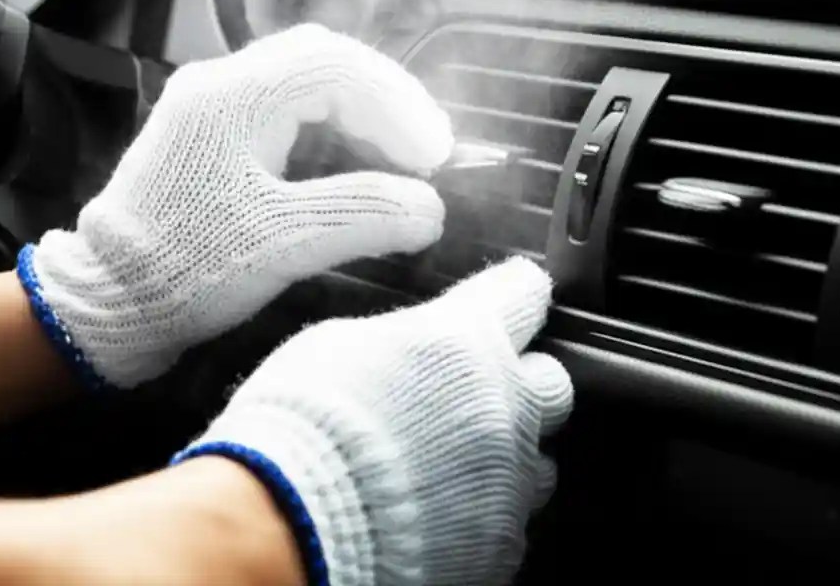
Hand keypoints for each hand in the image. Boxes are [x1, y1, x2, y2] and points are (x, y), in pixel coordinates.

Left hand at [20, 25, 453, 388]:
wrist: (105, 301)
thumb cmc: (187, 269)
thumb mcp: (284, 243)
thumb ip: (364, 214)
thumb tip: (431, 207)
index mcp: (233, 96)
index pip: (337, 68)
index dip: (399, 107)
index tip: (436, 158)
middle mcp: (219, 85)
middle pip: (323, 60)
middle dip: (385, 100)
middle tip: (428, 149)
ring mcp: (210, 107)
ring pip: (304, 80)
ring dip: (360, 110)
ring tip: (403, 154)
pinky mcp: (209, 137)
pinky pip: (284, 108)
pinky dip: (330, 127)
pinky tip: (355, 161)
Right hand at [175, 257, 573, 585]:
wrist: (287, 526)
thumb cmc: (298, 429)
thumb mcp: (338, 345)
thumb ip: (402, 338)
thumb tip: (416, 346)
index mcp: (464, 341)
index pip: (523, 294)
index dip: (514, 295)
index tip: (512, 299)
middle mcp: (504, 406)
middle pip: (552, 381)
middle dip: (521, 383)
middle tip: (472, 395)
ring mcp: (509, 480)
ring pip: (538, 460)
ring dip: (504, 456)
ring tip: (446, 467)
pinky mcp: (500, 543)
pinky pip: (509, 521)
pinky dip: (481, 514)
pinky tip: (435, 512)